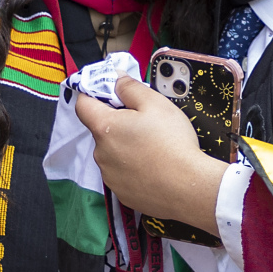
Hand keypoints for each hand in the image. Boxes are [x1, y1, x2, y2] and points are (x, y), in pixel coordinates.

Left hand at [75, 78, 224, 234]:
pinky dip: (133, 167)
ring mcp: (110, 176)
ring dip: (125, 146)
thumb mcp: (155, 103)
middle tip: (145, 122)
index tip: (111, 93)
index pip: (83, 105)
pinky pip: (122, 173)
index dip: (94, 94)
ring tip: (153, 147)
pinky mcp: (122, 193)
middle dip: (117, 122)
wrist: (189, 188)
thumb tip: (115, 77)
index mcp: (104, 128)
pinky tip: (154, 167)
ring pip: (112, 153)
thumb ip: (129, 87)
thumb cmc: (172, 142)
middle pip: (101, 130)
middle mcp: (101, 154)